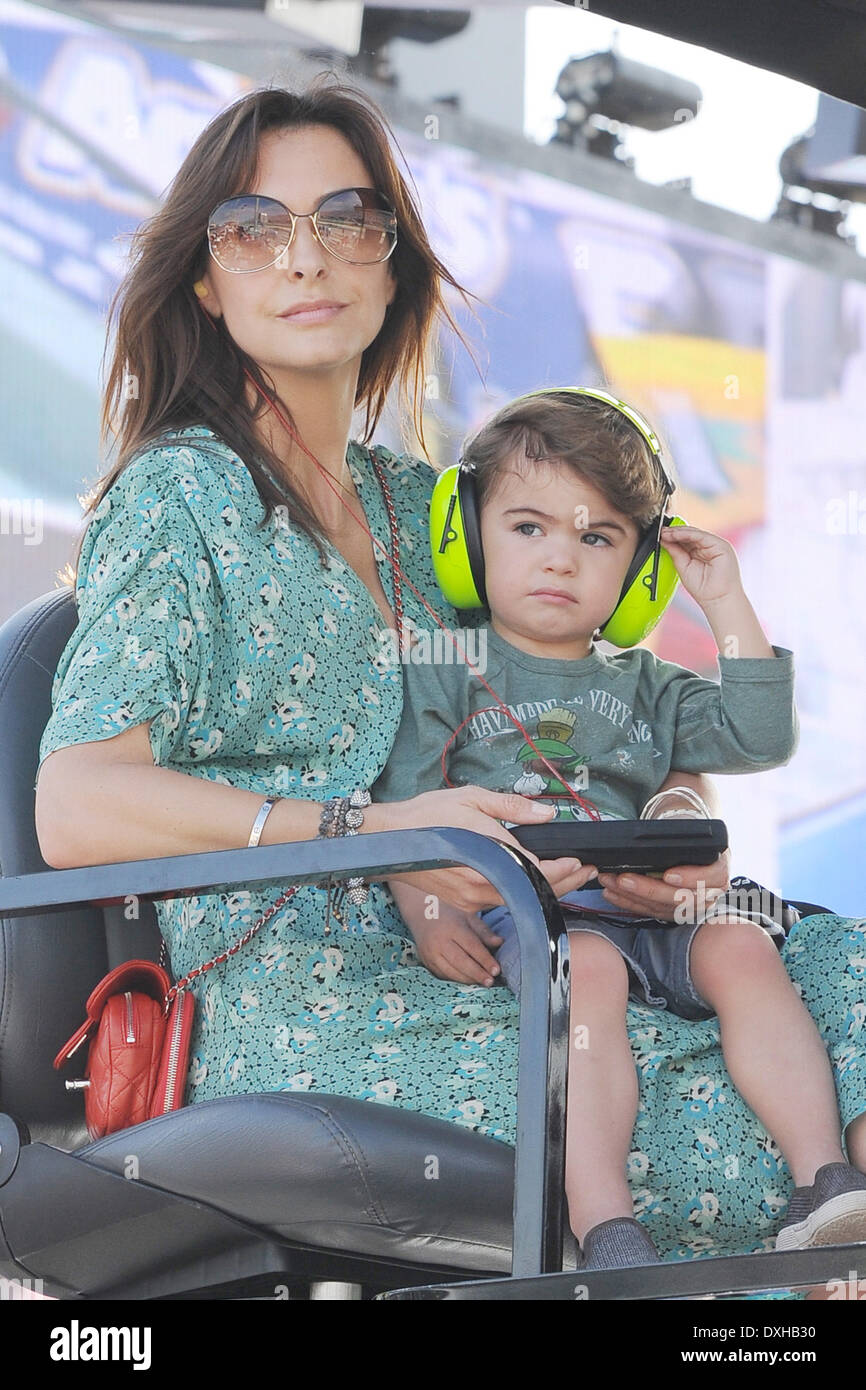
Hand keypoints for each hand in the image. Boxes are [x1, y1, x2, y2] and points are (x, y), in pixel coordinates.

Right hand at [369, 786, 597, 915]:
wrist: (389, 840)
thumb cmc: (427, 814)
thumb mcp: (471, 798)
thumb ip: (512, 807)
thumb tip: (547, 814)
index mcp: (487, 855)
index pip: (537, 871)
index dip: (565, 870)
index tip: (583, 861)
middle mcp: (482, 884)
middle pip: (534, 891)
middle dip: (566, 883)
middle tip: (588, 871)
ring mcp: (472, 898)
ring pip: (521, 900)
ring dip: (548, 889)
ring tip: (570, 876)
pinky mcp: (465, 903)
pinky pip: (503, 901)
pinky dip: (525, 893)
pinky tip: (536, 882)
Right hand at [411, 909, 504, 986]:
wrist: (421, 914)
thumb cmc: (450, 916)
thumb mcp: (468, 918)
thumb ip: (484, 932)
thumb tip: (500, 942)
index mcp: (452, 927)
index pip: (471, 946)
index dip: (485, 960)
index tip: (496, 970)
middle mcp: (439, 940)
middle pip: (460, 961)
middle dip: (477, 973)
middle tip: (490, 981)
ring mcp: (430, 953)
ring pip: (450, 971)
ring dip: (467, 979)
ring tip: (481, 983)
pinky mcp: (426, 962)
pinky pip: (442, 975)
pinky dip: (456, 979)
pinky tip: (468, 981)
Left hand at [596, 847, 731, 923]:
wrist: (692, 847)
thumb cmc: (691, 837)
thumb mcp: (693, 834)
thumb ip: (682, 839)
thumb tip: (655, 838)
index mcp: (719, 871)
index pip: (710, 877)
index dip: (689, 877)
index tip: (668, 874)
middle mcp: (710, 894)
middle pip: (681, 897)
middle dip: (648, 889)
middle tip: (623, 878)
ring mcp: (691, 907)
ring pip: (662, 907)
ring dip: (632, 896)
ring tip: (609, 882)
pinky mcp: (674, 913)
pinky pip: (650, 911)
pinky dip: (629, 903)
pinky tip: (612, 894)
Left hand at [659, 524, 742, 606]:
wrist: (718, 600)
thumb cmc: (705, 589)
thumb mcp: (683, 567)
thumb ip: (676, 553)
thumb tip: (664, 541)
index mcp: (701, 552)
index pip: (685, 540)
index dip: (672, 537)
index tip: (660, 536)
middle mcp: (709, 547)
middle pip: (689, 535)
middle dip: (674, 533)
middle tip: (660, 532)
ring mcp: (716, 545)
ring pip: (694, 533)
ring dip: (678, 532)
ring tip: (665, 533)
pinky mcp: (721, 545)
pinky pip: (701, 536)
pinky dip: (687, 534)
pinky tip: (676, 535)